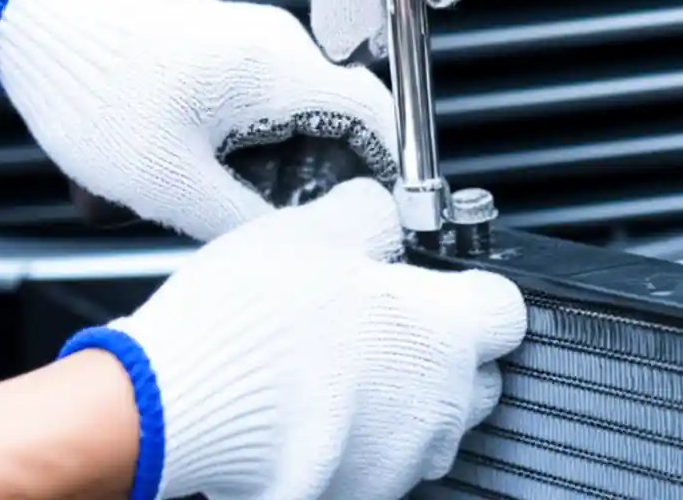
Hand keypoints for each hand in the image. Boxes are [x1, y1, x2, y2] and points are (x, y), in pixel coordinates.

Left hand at [0, 0, 396, 240]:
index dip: (387, 167)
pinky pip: (259, 97)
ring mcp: (245, 39)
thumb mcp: (171, 184)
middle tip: (286, 222)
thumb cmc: (95, 94)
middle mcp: (273, 44)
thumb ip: (245, 220)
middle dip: (320, 175)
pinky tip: (199, 168)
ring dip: (276, 160)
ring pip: (294, 111)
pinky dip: (249, 138)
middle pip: (335, 117)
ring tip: (223, 197)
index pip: (373, 114)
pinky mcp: (217, 44)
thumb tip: (298, 241)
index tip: (382, 209)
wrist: (35, 29)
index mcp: (279, 69)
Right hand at [58, 178, 527, 499]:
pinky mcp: (356, 492)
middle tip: (377, 319)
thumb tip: (381, 211)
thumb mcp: (314, 227)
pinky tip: (304, 404)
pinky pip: (376, 457)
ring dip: (395, 394)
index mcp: (445, 332)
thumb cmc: (249, 321)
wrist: (175, 405)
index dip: (471, 285)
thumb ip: (371, 213)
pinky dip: (353, 433)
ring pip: (426, 422)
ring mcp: (399, 460)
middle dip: (435, 346)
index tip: (436, 279)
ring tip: (330, 362)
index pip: (507, 307)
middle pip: (474, 372)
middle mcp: (438, 406)